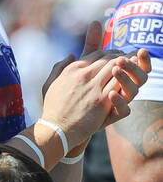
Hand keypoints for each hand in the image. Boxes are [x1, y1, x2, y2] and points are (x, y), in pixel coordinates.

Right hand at [41, 21, 148, 145]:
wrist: (56, 128)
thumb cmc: (52, 108)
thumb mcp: (50, 83)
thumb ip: (59, 66)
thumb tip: (71, 54)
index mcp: (72, 70)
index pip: (96, 53)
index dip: (109, 53)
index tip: (115, 57)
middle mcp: (83, 75)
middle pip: (108, 59)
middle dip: (120, 57)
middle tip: (128, 61)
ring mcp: (93, 87)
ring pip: (116, 68)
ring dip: (126, 67)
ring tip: (132, 68)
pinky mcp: (102, 101)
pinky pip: (118, 84)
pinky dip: (125, 80)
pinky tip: (129, 81)